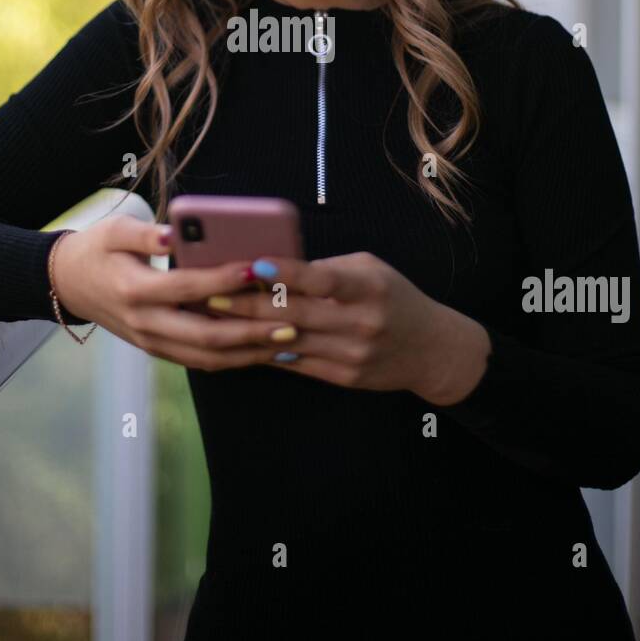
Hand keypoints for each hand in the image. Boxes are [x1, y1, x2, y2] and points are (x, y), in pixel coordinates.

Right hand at [51, 215, 303, 369]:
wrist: (67, 284)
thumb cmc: (95, 250)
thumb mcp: (113, 231)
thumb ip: (145, 234)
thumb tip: (176, 234)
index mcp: (134, 290)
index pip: (186, 288)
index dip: (223, 280)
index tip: (256, 268)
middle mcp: (144, 323)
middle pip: (204, 336)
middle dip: (250, 332)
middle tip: (290, 323)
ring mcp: (151, 342)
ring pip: (206, 357)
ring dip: (249, 354)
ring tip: (286, 343)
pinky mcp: (158, 349)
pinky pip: (200, 360)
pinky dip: (234, 358)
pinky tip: (263, 350)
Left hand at [208, 250, 491, 399]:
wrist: (430, 349)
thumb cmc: (393, 297)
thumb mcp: (369, 269)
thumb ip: (326, 269)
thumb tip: (272, 267)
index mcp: (368, 287)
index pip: (320, 279)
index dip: (284, 271)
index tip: (251, 264)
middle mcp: (361, 322)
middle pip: (294, 313)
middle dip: (247, 303)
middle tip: (210, 292)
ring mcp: (352, 353)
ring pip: (288, 342)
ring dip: (246, 330)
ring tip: (213, 318)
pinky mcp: (343, 376)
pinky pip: (295, 363)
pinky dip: (265, 350)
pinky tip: (238, 341)